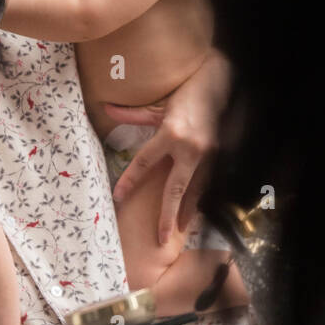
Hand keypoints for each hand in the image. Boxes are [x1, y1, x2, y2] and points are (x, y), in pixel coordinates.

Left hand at [104, 52, 230, 244]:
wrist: (218, 85)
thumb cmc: (185, 95)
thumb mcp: (158, 106)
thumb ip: (132, 114)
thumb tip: (106, 108)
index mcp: (170, 134)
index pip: (144, 162)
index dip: (130, 180)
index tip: (119, 197)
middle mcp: (189, 148)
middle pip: (175, 188)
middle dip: (167, 215)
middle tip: (161, 238)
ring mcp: (207, 154)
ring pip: (195, 190)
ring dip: (187, 212)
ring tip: (180, 231)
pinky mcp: (218, 155)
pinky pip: (208, 182)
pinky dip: (201, 197)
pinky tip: (196, 211)